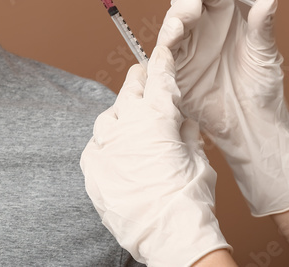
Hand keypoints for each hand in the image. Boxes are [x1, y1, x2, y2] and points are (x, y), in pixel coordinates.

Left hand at [81, 39, 229, 266]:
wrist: (169, 236)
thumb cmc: (189, 199)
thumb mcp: (197, 158)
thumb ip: (186, 132)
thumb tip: (182, 119)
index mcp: (155, 117)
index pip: (157, 80)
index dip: (160, 63)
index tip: (158, 52)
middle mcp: (125, 124)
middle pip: (128, 92)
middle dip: (136, 82)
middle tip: (140, 74)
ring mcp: (104, 144)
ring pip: (109, 117)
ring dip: (120, 114)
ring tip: (131, 119)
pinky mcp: (90, 165)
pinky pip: (97, 145)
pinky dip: (107, 143)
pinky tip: (117, 150)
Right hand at [159, 0, 288, 216]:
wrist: (251, 121)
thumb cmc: (261, 84)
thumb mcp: (266, 53)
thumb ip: (264, 27)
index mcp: (225, 13)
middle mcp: (202, 24)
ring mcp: (186, 45)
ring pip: (174, 21)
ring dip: (177, 14)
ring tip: (186, 13)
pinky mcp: (174, 67)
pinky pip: (166, 51)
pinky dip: (168, 42)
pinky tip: (174, 35)